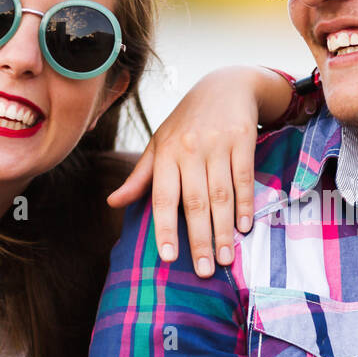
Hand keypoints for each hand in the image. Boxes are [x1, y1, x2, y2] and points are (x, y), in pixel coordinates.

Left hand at [107, 66, 290, 277]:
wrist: (226, 85)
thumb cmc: (187, 121)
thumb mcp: (159, 144)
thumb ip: (140, 177)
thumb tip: (112, 203)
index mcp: (165, 154)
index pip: (162, 198)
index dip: (165, 228)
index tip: (169, 257)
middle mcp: (189, 150)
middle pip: (194, 203)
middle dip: (200, 240)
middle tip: (204, 272)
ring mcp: (217, 145)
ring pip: (220, 195)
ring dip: (224, 230)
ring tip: (226, 259)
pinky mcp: (243, 140)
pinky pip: (243, 178)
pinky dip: (244, 204)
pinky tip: (244, 227)